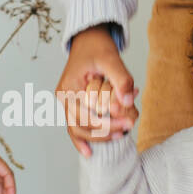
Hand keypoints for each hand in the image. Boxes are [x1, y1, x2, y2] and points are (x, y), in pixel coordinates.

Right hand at [57, 24, 137, 156]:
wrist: (89, 39)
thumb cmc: (98, 47)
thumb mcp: (111, 59)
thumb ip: (121, 79)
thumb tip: (127, 100)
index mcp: (68, 87)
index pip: (87, 115)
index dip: (107, 122)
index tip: (129, 122)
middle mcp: (63, 97)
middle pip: (81, 125)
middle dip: (105, 130)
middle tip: (127, 128)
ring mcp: (66, 102)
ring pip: (78, 129)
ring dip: (98, 136)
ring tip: (119, 136)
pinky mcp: (73, 104)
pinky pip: (75, 126)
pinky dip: (82, 140)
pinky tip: (90, 153)